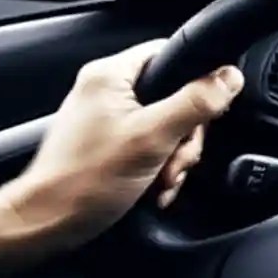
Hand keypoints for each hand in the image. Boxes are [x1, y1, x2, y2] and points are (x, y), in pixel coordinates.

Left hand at [3, 40, 243, 245]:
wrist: (48, 223)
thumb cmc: (85, 181)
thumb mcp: (154, 137)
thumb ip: (196, 103)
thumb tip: (229, 77)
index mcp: (110, 75)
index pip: (170, 54)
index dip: (197, 81)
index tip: (207, 110)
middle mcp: (105, 90)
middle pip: (173, 95)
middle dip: (184, 135)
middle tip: (176, 159)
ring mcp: (106, 118)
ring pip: (165, 125)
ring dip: (173, 157)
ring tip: (162, 179)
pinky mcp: (108, 144)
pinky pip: (150, 145)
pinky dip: (158, 167)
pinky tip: (154, 187)